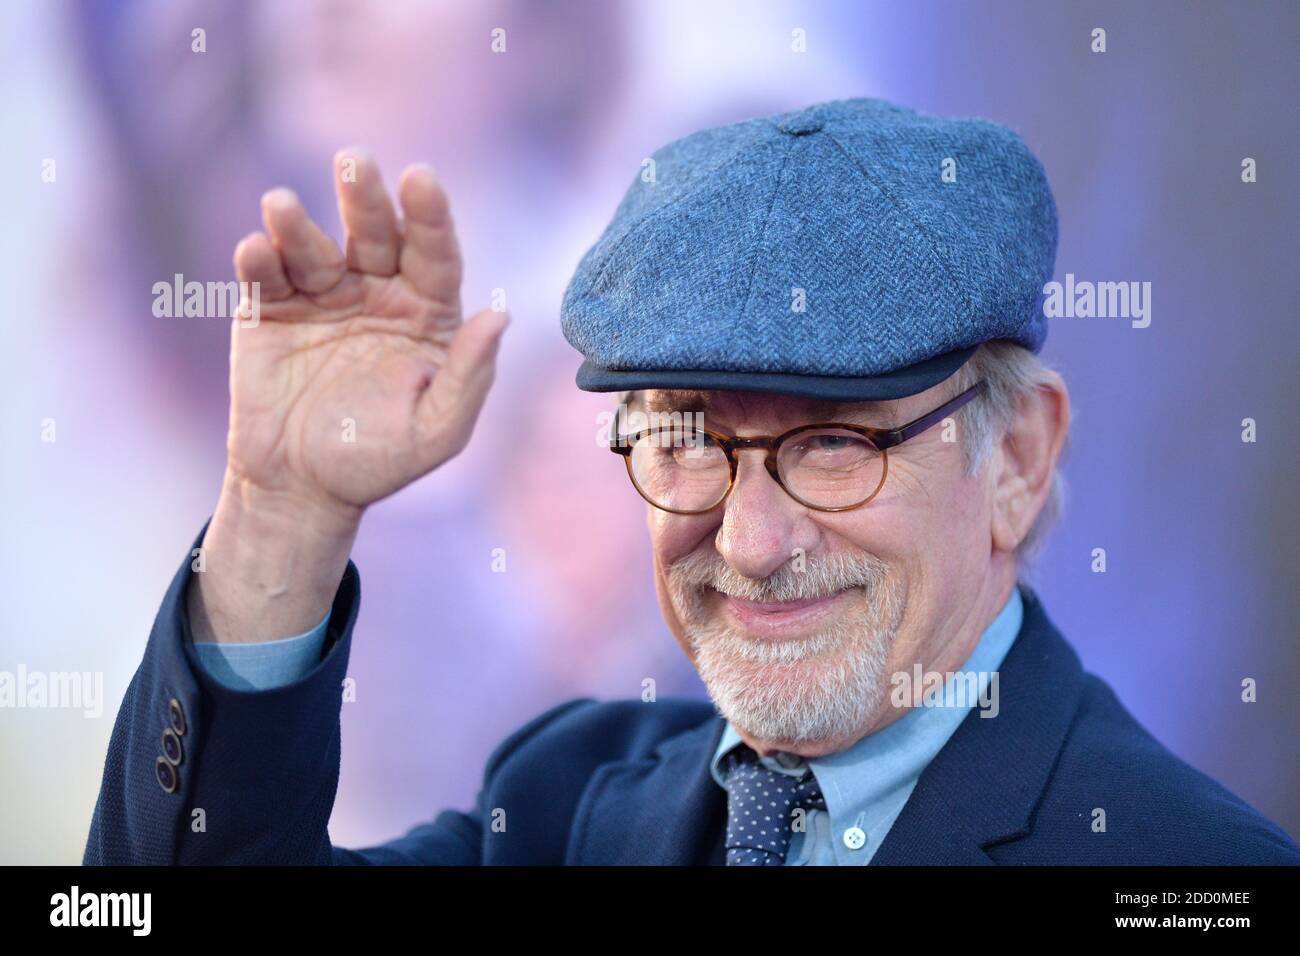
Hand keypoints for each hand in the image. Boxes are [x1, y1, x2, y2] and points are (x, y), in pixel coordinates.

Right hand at [227, 148, 506, 520]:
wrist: (303, 489)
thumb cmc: (380, 459)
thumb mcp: (437, 431)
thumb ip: (470, 376)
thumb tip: (500, 315)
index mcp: (426, 312)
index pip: (434, 255)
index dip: (430, 217)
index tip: (422, 179)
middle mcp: (376, 292)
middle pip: (374, 234)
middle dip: (364, 198)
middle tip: (354, 161)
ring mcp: (320, 296)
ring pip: (312, 246)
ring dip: (297, 224)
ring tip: (281, 205)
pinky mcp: (268, 310)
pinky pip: (264, 277)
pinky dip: (259, 260)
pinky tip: (257, 250)